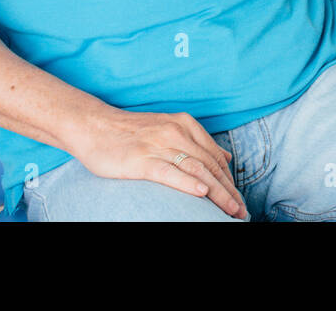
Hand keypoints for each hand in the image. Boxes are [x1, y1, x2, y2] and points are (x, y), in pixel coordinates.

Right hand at [69, 108, 247, 217]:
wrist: (94, 126)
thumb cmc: (130, 133)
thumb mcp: (169, 129)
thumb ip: (197, 143)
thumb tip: (226, 158)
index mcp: (186, 125)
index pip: (216, 158)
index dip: (230, 181)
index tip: (240, 200)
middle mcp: (176, 132)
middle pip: (210, 166)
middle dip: (229, 191)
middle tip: (241, 212)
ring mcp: (159, 145)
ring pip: (197, 171)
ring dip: (217, 193)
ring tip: (231, 210)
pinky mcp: (142, 159)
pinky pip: (170, 173)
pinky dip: (188, 183)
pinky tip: (202, 194)